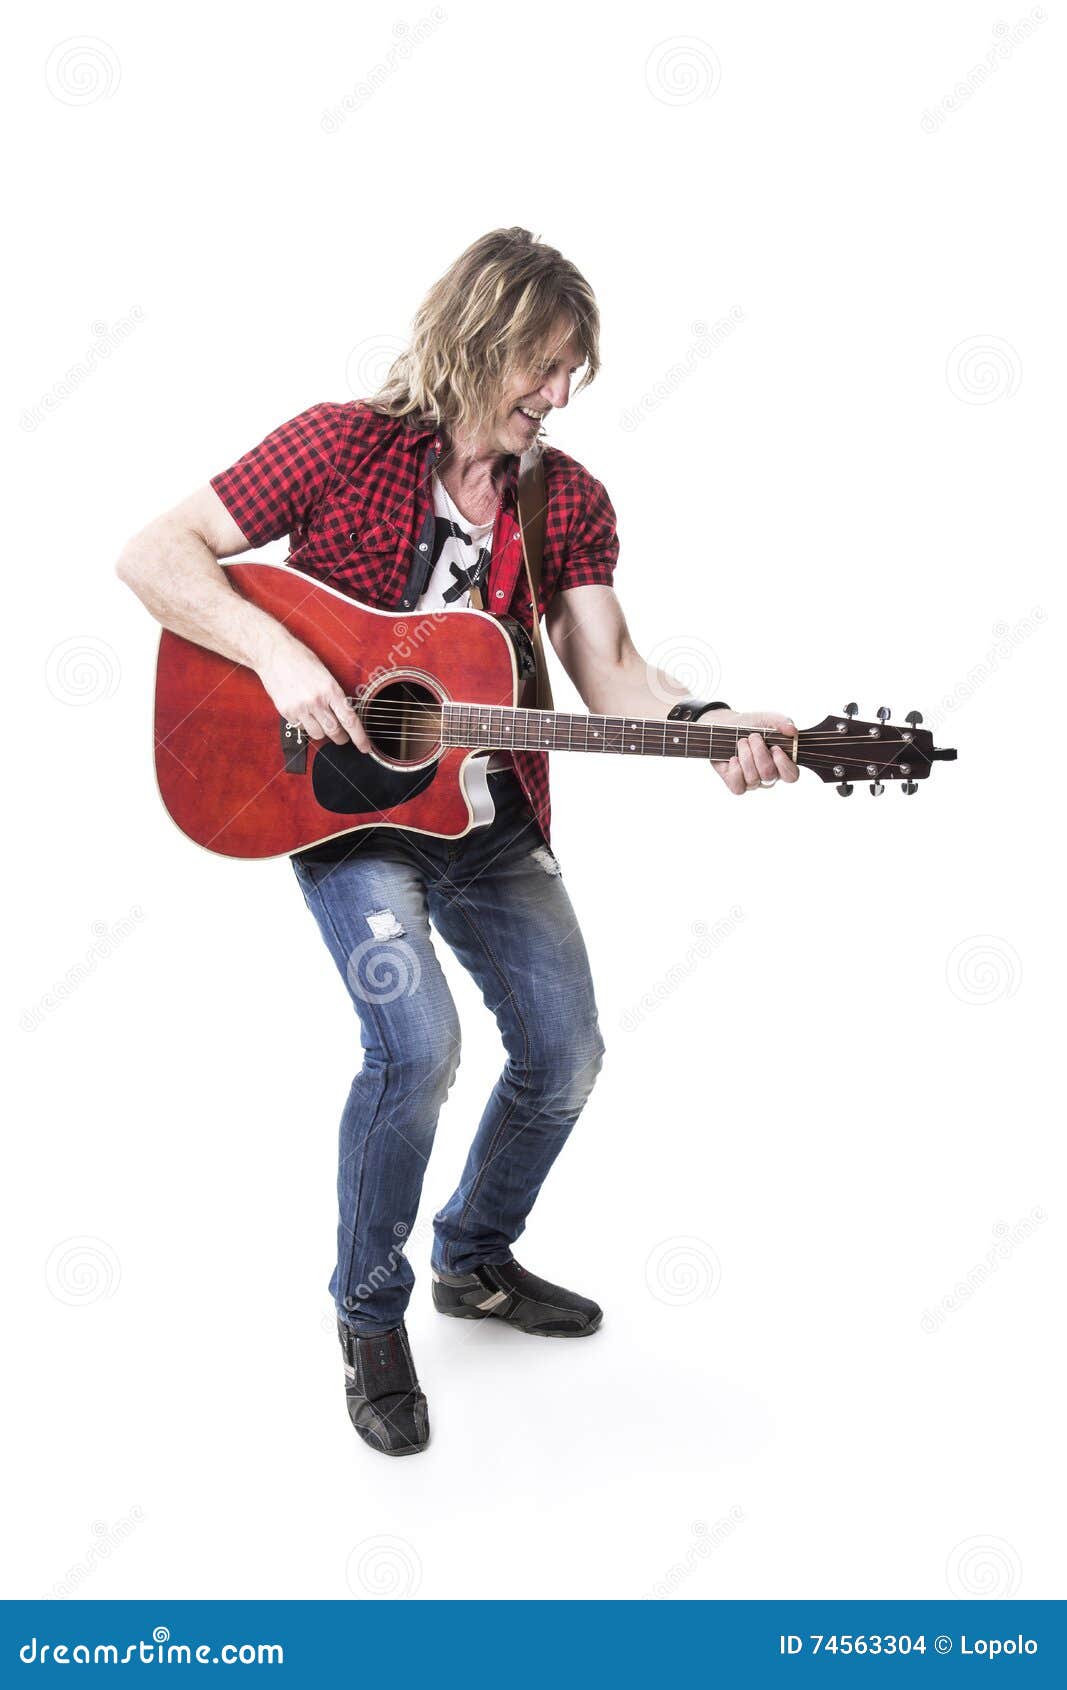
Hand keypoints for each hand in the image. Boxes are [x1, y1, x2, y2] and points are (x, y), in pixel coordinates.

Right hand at [256, 635, 370, 750]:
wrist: (272, 653)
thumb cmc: (300, 659)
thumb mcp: (325, 673)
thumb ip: (334, 694)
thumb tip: (345, 715)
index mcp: (330, 688)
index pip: (350, 719)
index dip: (360, 737)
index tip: (365, 748)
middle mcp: (316, 700)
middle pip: (334, 732)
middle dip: (341, 738)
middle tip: (342, 736)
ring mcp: (300, 708)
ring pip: (318, 734)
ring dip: (322, 732)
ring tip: (320, 720)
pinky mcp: (286, 712)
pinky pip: (301, 728)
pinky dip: (306, 725)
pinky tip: (304, 712)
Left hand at [706, 709, 799, 795]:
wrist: (727, 725)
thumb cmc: (751, 725)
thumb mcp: (768, 719)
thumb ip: (783, 722)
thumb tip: (793, 730)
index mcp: (782, 762)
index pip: (791, 775)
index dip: (784, 764)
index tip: (775, 748)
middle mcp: (769, 775)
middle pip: (769, 775)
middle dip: (759, 752)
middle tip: (753, 736)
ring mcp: (753, 781)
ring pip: (753, 779)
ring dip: (746, 756)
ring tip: (742, 741)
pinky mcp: (736, 783)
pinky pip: (738, 787)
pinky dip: (735, 771)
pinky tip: (733, 758)